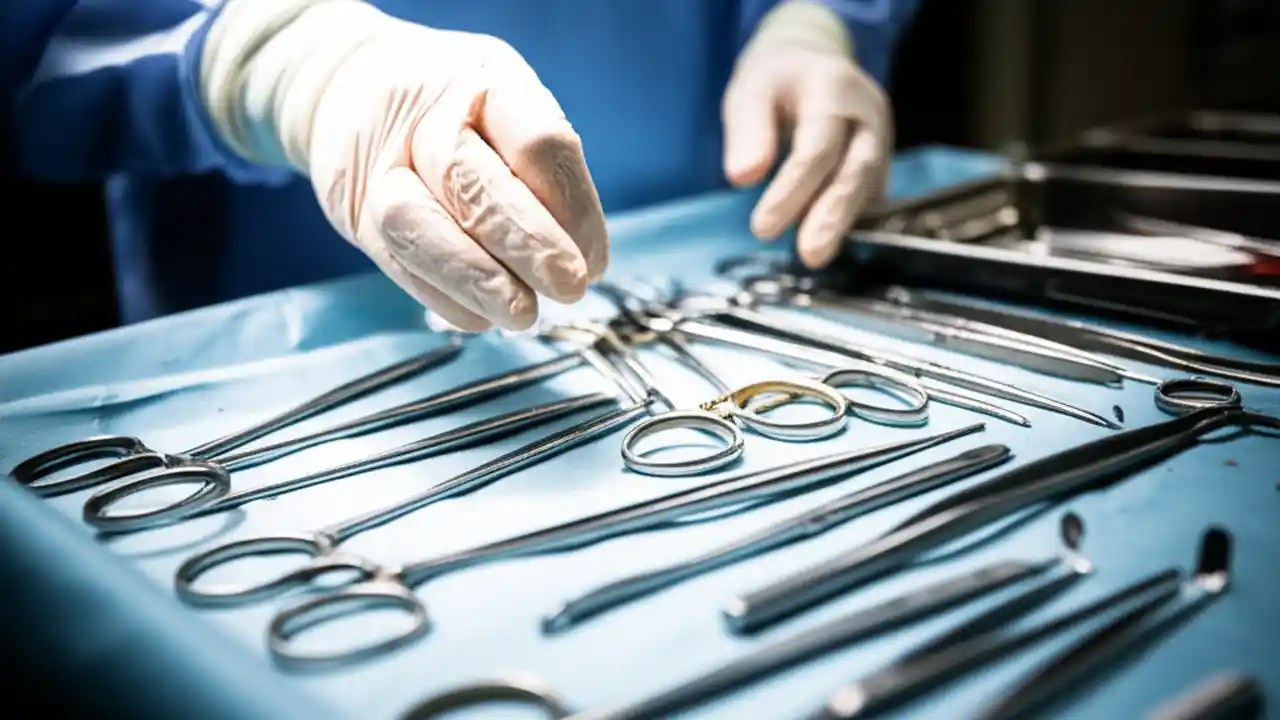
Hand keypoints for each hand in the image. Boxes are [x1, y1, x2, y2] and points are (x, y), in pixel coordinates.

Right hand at [202, 3, 607, 330]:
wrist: (348, 84)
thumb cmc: (456, 104)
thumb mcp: (510, 102)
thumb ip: (544, 167)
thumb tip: (581, 252)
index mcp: (482, 82)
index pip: (535, 142)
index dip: (573, 207)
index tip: (593, 260)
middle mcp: (423, 116)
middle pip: (471, 180)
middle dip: (527, 244)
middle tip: (568, 288)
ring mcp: (380, 165)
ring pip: (418, 225)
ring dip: (477, 281)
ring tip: (522, 315)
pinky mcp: (354, 211)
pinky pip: (396, 261)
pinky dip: (445, 296)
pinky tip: (482, 314)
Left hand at [722, 10, 891, 268]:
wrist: (813, 63)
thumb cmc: (776, 82)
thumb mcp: (749, 91)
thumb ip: (747, 132)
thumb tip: (742, 178)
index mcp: (834, 88)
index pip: (818, 146)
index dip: (793, 189)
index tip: (763, 228)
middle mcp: (868, 114)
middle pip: (857, 169)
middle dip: (834, 215)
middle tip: (811, 256)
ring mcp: (880, 140)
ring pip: (867, 187)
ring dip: (841, 223)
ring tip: (814, 256)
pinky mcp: (879, 164)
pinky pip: (868, 195)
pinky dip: (846, 220)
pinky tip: (824, 243)